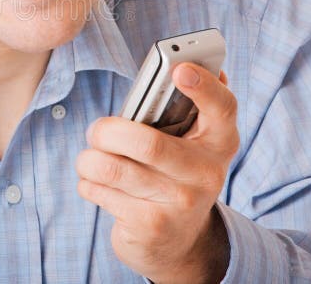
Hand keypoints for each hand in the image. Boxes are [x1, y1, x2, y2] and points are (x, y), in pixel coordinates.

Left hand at [75, 63, 238, 283]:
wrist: (178, 244)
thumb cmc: (174, 176)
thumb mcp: (188, 147)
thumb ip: (180, 112)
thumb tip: (177, 65)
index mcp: (218, 142)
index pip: (222, 107)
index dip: (204, 86)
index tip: (179, 69)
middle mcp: (206, 173)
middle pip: (145, 143)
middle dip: (106, 131)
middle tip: (96, 131)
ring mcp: (180, 203)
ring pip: (112, 168)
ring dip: (89, 160)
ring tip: (90, 159)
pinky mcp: (152, 225)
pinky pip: (100, 191)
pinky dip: (88, 183)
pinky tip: (98, 185)